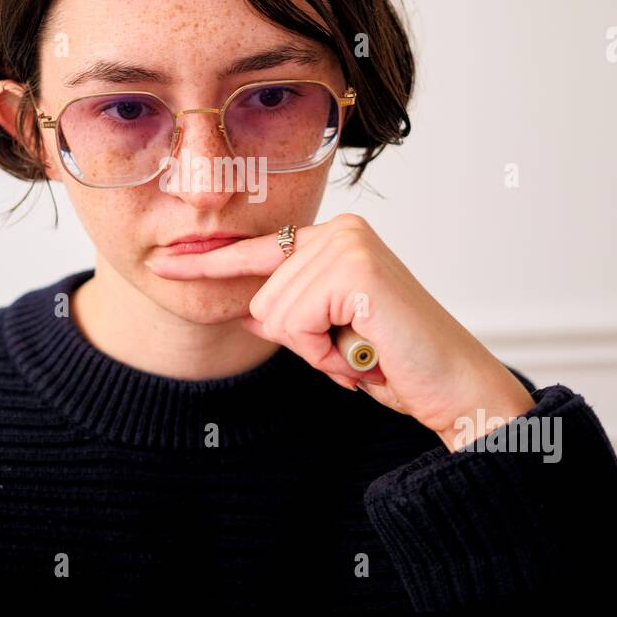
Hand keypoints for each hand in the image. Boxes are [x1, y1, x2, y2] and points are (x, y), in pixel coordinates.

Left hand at [144, 213, 535, 449]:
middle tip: (354, 349)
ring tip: (362, 350)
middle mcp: (339, 230)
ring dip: (316, 351)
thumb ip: (288, 314)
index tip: (162, 263)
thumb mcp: (328, 335)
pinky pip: (294, 324)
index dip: (206, 263)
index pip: (255, 252)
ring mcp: (346, 245)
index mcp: (334, 238)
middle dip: (302, 342)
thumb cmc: (398, 361)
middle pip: (262, 299)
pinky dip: (325, 353)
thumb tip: (239, 309)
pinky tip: (363, 350)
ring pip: (274, 314)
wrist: (454, 386)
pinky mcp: (351, 269)